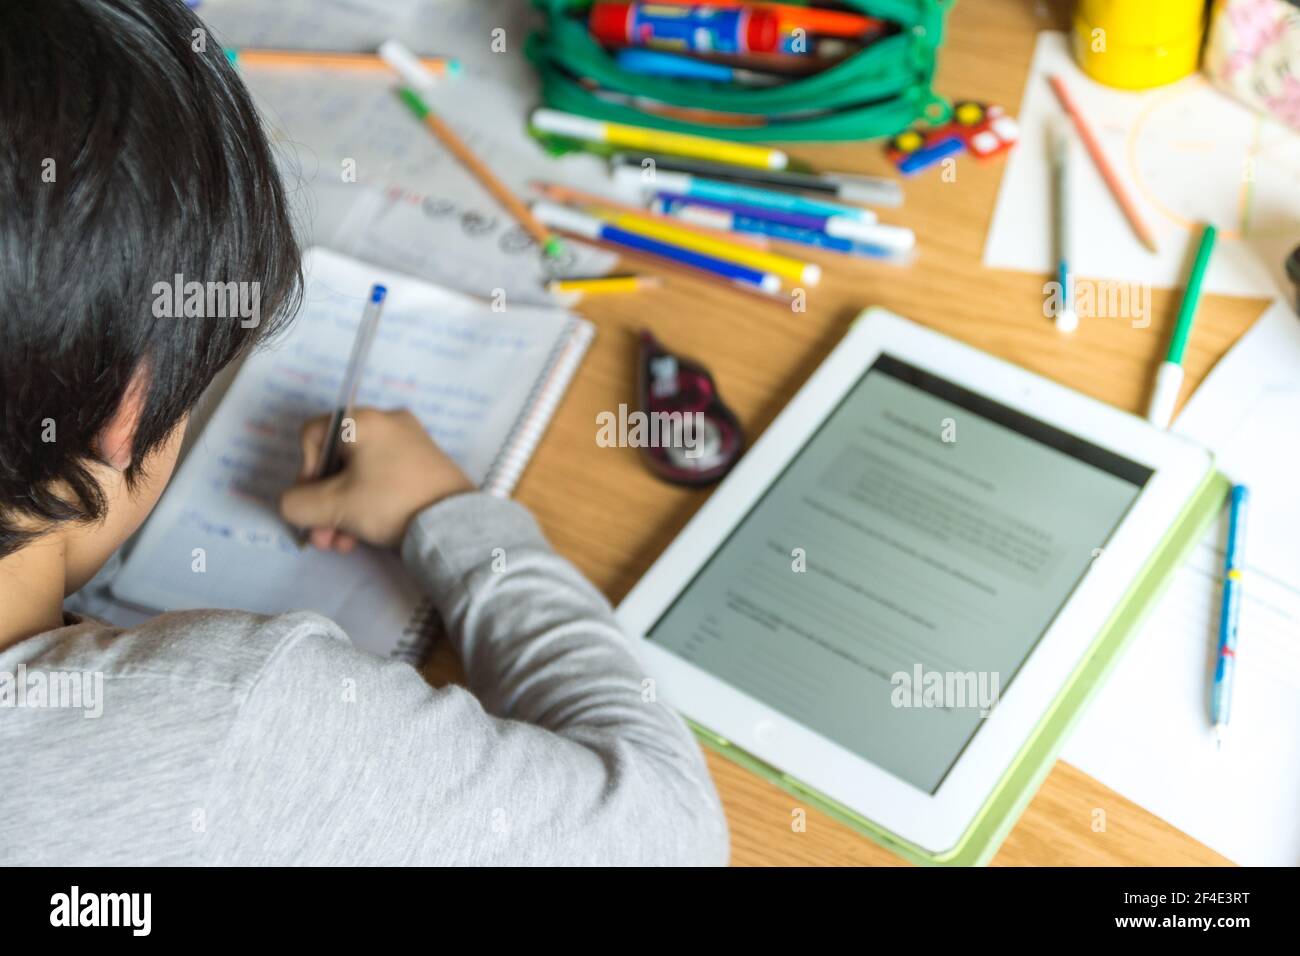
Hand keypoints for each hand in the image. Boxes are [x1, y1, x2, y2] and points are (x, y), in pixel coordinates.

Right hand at [279, 408, 472, 551]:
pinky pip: (381, 481)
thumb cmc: (391, 502)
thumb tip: (292, 504)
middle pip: (336, 460)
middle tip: (321, 536)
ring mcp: (409, 445)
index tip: (313, 499)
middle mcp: (388, 424)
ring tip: (340, 545)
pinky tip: (360, 539)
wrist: (454, 524)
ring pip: (358, 476)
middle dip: (322, 503)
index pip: (313, 434)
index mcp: (364, 421)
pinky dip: (366, 506)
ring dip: (341, 511)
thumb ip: (297, 503)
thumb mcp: (335, 506)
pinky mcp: (423, 467)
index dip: (304, 470)